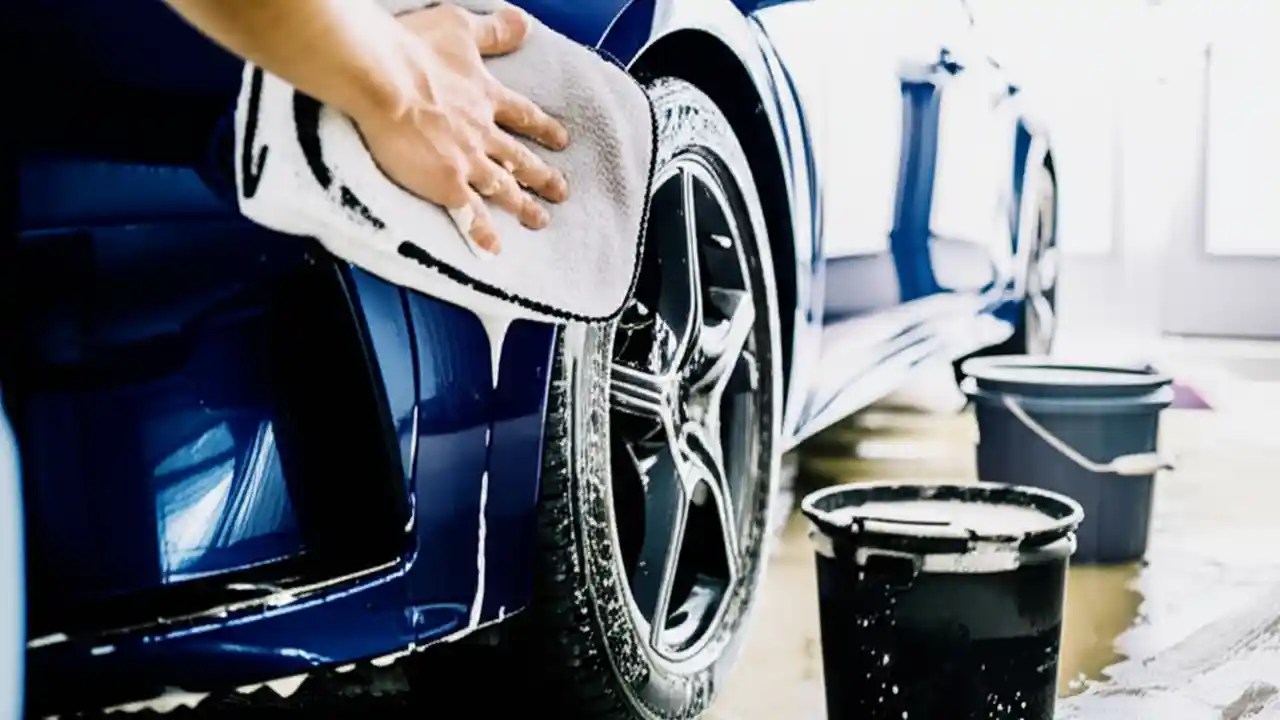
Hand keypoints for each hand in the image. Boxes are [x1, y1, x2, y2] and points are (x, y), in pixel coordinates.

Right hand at [353, 3, 569, 253]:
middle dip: (543, 176)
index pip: (522, 115)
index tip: (560, 139)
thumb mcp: (460, 27)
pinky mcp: (447, 183)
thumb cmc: (412, 49)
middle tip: (561, 191)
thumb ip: (493, 31)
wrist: (383, 78)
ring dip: (524, 207)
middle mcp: (482, 132)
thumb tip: (523, 24)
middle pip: (520, 159)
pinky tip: (495, 249)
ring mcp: (467, 161)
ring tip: (540, 221)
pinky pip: (471, 215)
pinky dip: (484, 234)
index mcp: (484, 97)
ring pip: (504, 189)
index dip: (542, 128)